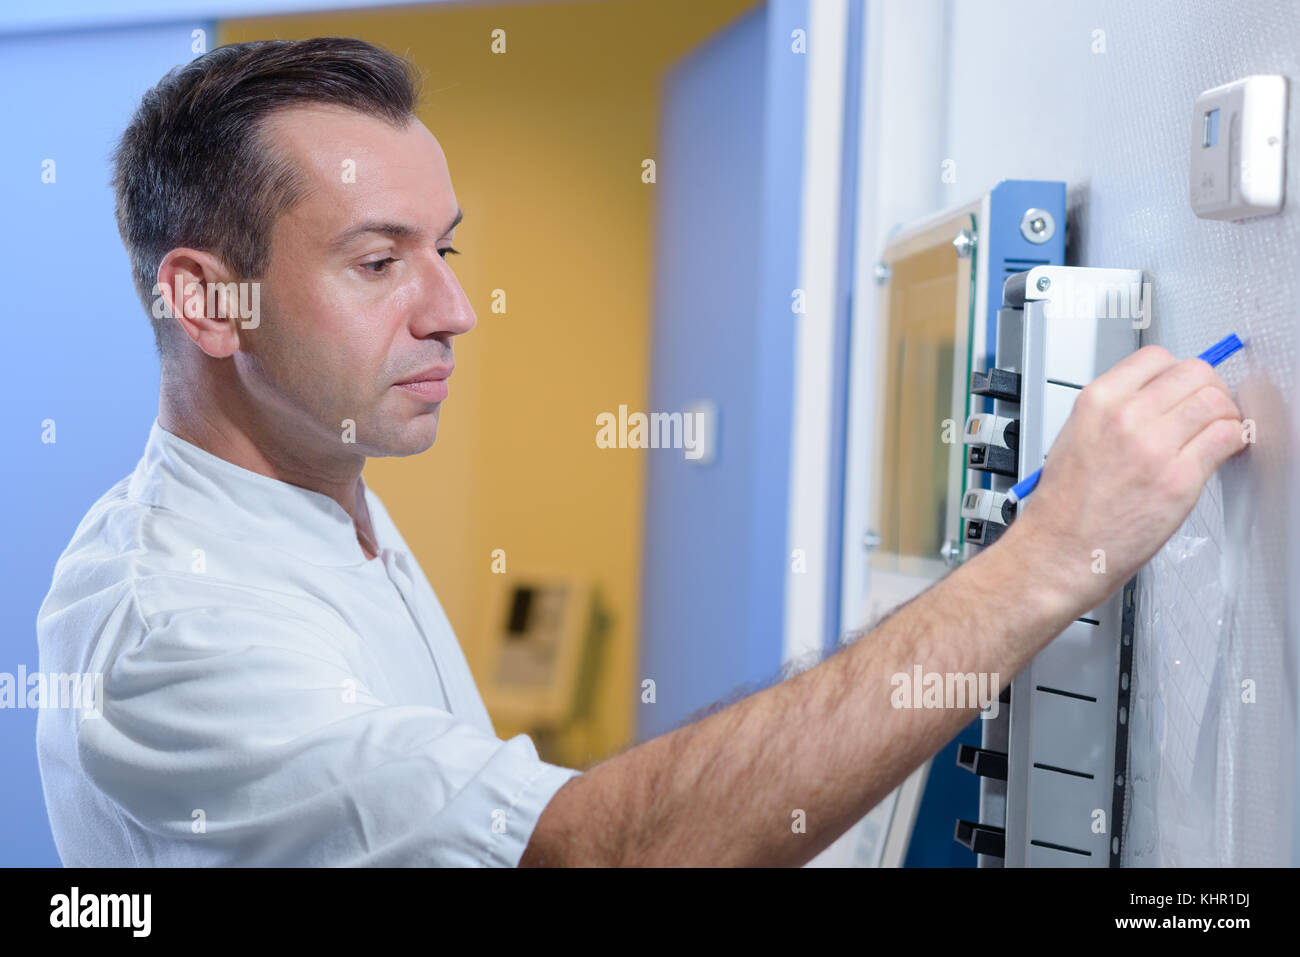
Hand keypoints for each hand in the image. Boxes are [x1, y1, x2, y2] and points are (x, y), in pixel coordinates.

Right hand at [1003, 345, 1246, 616]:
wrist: (1059, 551)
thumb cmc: (1063, 507)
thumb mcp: (1073, 437)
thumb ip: (1114, 412)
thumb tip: (1157, 400)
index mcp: (1096, 402)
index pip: (1157, 357)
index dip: (1177, 372)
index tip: (1183, 388)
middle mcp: (1125, 417)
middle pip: (1194, 373)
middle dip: (1208, 389)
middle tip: (1209, 410)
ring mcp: (1153, 446)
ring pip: (1216, 401)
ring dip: (1226, 415)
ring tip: (1218, 432)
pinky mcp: (1179, 479)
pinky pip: (1227, 437)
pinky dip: (1234, 440)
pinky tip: (1222, 452)